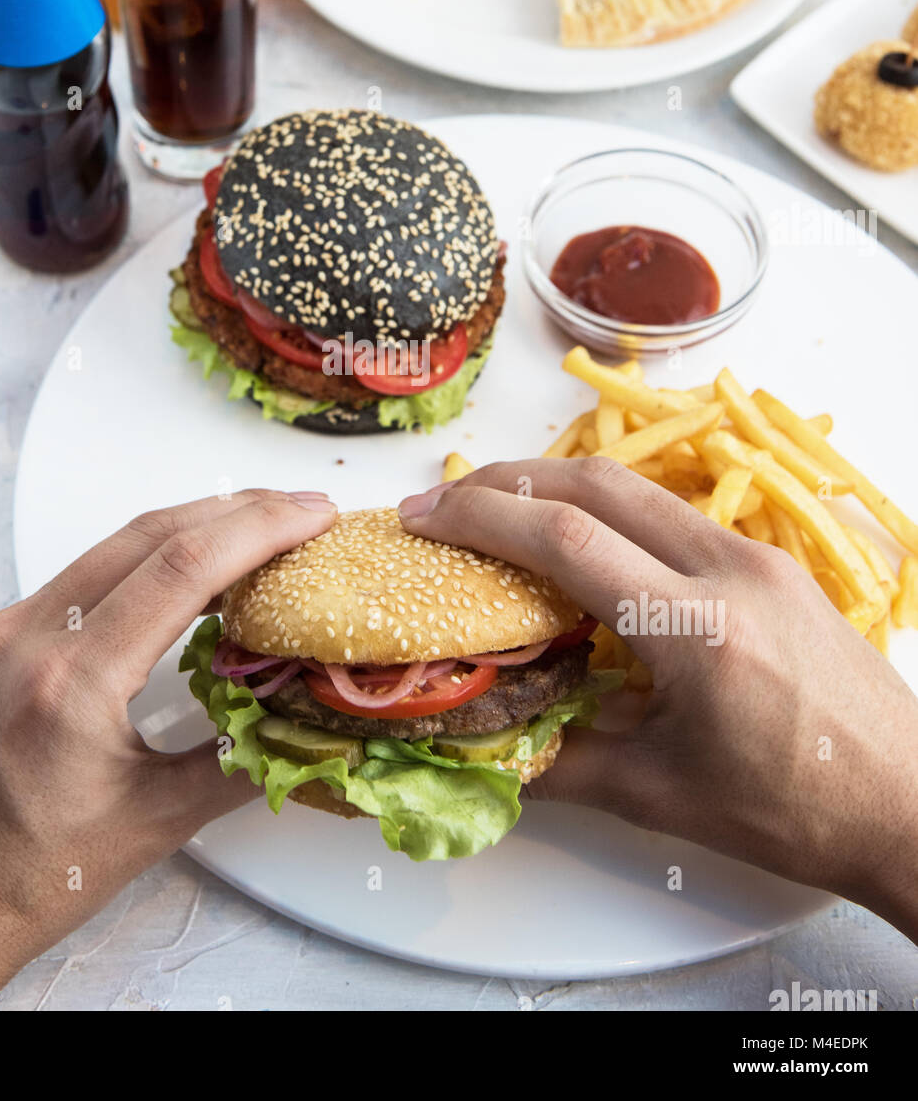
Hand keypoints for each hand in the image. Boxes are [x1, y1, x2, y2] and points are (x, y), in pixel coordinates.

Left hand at [0, 489, 337, 1008]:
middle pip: (150, 534)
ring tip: (260, 529)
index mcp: (71, 681)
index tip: (314, 515)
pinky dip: (146, 559)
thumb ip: (243, 761)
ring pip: (114, 545)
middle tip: (304, 509)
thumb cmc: (26, 877)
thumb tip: (310, 722)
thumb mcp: (157, 821)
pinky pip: (82, 574)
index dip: (261, 528)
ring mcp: (3, 631)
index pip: (182, 566)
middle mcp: (27, 637)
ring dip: (193, 526)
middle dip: (238, 510)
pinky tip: (187, 570)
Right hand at [399, 459, 917, 941]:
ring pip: (638, 490)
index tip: (422, 515)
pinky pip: (673, 516)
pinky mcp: (773, 565)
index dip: (481, 516)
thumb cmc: (793, 811)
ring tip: (498, 512)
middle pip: (597, 485)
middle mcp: (728, 569)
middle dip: (508, 480)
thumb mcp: (660, 795)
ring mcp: (757, 558)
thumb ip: (561, 760)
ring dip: (558, 488)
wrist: (911, 803)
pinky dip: (610, 514)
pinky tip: (583, 548)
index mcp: (695, 628)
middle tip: (446, 502)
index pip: (566, 538)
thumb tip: (483, 741)